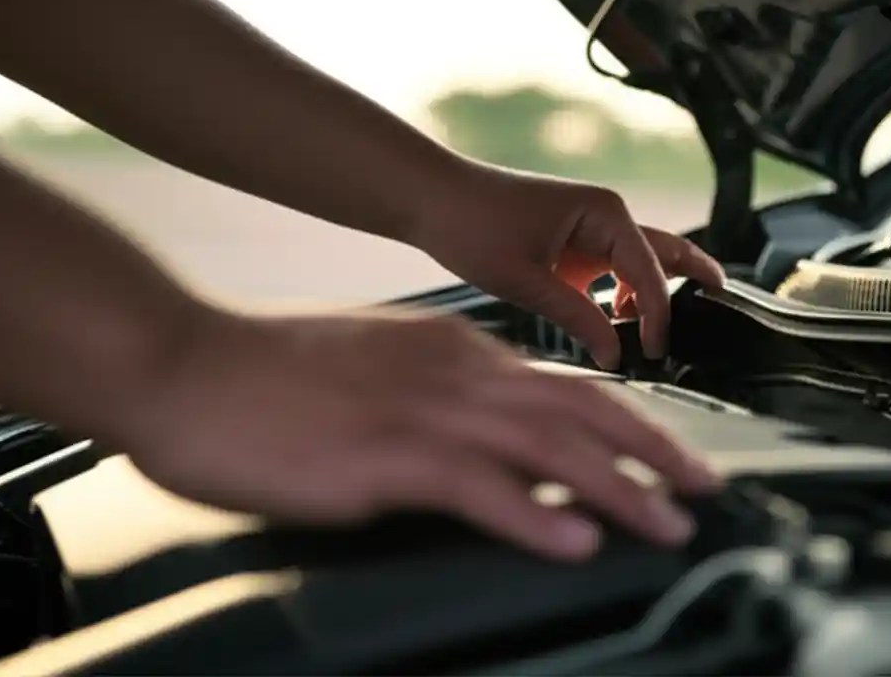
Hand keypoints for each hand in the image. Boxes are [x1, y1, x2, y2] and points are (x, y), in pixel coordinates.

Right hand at [113, 309, 721, 560]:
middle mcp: (455, 371)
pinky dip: (535, 512)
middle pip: (581, 408)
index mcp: (455, 351)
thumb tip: (492, 437)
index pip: (564, 384)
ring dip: (619, 487)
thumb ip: (440, 395)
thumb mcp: (377, 372)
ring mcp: (422, 409)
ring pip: (549, 444)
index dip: (630, 420)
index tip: (669, 453)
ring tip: (669, 523)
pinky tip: (575, 538)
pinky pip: (478, 486)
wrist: (185, 366)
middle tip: (704, 488)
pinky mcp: (383, 454)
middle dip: (653, 451)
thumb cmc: (270, 377)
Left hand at [407, 163, 725, 369]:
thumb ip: (575, 317)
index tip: (654, 351)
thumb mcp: (525, 280)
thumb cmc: (471, 223)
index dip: (659, 316)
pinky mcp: (573, 244)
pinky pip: (613, 272)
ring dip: (653, 297)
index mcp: (605, 212)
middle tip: (723, 309)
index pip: (651, 271)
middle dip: (696, 281)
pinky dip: (622, 299)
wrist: (431, 199)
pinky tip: (615, 325)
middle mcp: (606, 215)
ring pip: (642, 264)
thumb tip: (613, 355)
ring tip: (659, 336)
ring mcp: (591, 230)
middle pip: (668, 252)